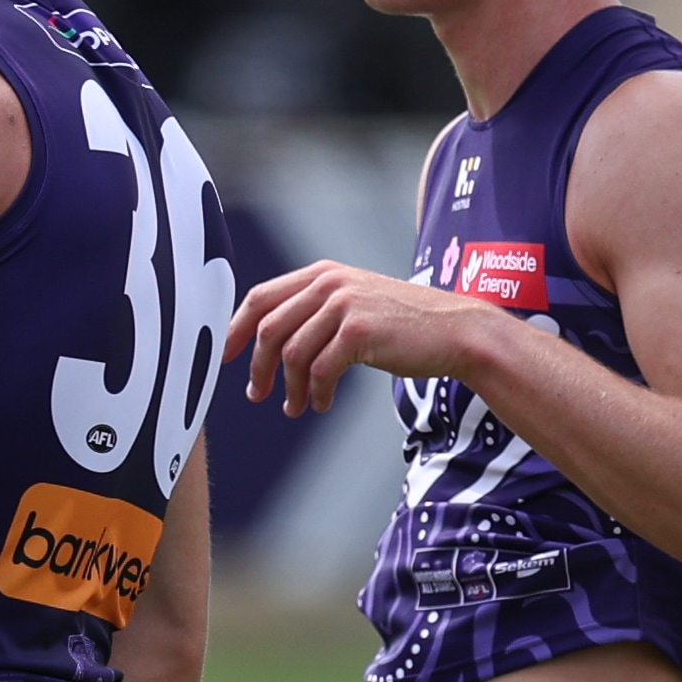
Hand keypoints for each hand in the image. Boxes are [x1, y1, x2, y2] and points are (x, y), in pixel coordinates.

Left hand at [237, 260, 491, 417]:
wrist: (455, 331)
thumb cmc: (404, 325)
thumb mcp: (354, 305)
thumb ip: (315, 313)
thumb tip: (270, 344)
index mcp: (323, 274)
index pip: (260, 297)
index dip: (236, 329)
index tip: (227, 357)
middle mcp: (330, 283)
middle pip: (269, 328)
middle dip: (257, 367)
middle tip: (258, 395)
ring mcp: (345, 305)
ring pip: (291, 354)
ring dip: (288, 388)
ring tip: (295, 407)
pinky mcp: (359, 331)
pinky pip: (320, 370)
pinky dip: (316, 393)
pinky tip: (322, 404)